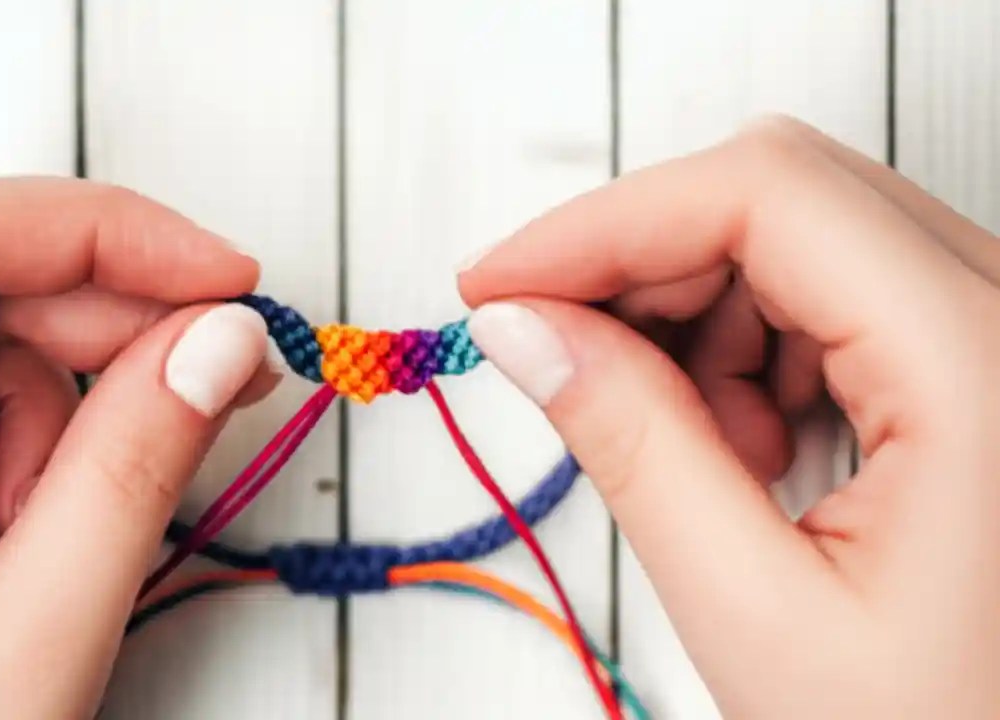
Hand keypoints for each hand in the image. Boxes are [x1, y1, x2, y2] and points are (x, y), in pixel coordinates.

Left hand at [0, 174, 274, 718]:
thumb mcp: (27, 644)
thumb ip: (132, 472)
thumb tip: (217, 340)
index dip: (102, 230)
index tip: (223, 277)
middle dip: (108, 316)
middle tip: (221, 369)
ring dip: (67, 402)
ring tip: (75, 526)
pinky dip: (36, 440)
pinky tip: (40, 524)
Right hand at [459, 116, 999, 717]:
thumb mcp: (758, 611)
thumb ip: (631, 445)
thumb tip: (527, 330)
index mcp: (985, 371)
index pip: (765, 196)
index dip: (604, 224)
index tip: (503, 282)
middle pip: (782, 197)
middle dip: (641, 268)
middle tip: (553, 348)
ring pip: (804, 236)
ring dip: (699, 319)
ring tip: (685, 444)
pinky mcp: (980, 365)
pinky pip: (838, 293)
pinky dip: (752, 348)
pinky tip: (741, 443)